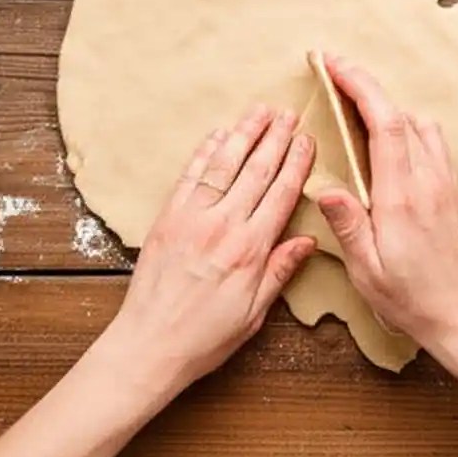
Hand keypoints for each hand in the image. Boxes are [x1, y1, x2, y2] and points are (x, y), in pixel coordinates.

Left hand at [107, 105, 316, 386]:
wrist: (149, 345)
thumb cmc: (204, 338)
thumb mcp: (254, 313)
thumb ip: (280, 271)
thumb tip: (308, 241)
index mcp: (251, 250)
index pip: (282, 194)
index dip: (297, 163)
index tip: (308, 140)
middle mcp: (222, 226)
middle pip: (256, 171)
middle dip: (275, 138)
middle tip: (289, 113)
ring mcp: (192, 218)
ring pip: (223, 164)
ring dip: (244, 134)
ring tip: (259, 111)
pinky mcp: (167, 219)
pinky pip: (190, 176)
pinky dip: (206, 152)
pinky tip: (219, 134)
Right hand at [313, 54, 457, 351]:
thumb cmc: (413, 299)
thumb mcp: (368, 271)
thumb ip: (348, 225)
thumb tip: (325, 188)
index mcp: (402, 196)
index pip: (383, 123)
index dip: (360, 86)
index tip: (335, 65)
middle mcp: (429, 181)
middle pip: (399, 114)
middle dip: (366, 87)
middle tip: (335, 74)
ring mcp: (445, 183)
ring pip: (418, 125)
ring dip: (387, 108)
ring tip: (355, 108)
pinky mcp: (453, 191)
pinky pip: (431, 143)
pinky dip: (406, 128)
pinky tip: (388, 139)